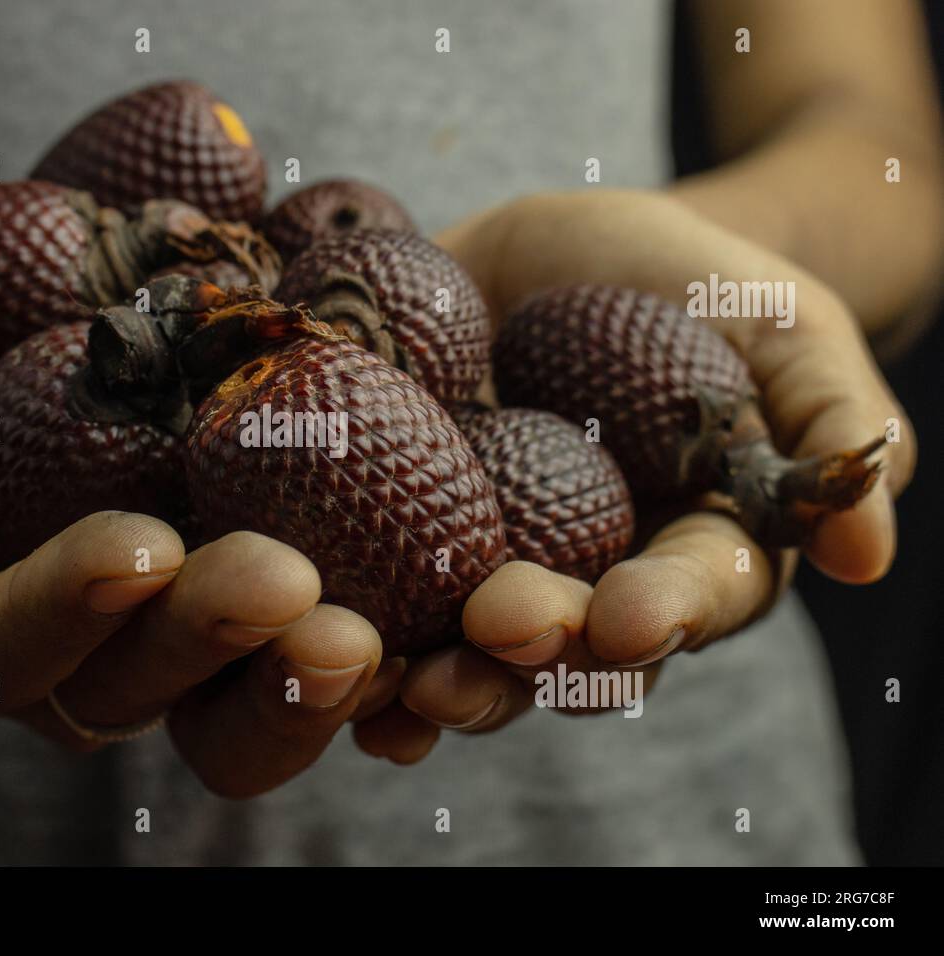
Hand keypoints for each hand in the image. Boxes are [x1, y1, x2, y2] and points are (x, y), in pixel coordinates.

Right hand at [0, 336, 383, 797]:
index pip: (0, 656)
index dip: (65, 612)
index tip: (135, 546)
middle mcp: (75, 669)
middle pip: (141, 692)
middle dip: (209, 647)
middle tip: (282, 584)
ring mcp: (172, 649)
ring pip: (242, 704)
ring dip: (308, 679)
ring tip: (371, 626)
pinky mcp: (251, 615)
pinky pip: (316, 650)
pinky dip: (389, 645)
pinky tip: (442, 609)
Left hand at [373, 189, 913, 749]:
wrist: (574, 253)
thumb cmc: (700, 289)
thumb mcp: (787, 328)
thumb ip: (834, 424)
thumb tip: (870, 557)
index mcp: (684, 553)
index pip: (688, 596)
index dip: (665, 613)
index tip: (632, 615)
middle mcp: (585, 584)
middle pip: (566, 646)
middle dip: (536, 649)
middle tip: (500, 629)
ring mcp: (487, 563)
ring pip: (466, 646)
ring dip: (437, 670)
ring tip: (400, 681)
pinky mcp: (399, 527)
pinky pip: (376, 587)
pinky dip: (349, 621)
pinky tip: (315, 647)